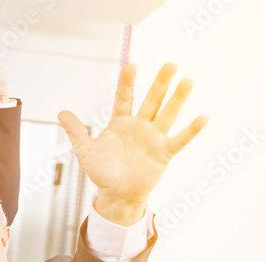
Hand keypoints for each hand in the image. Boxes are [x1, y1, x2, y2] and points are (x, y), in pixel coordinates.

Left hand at [58, 63, 207, 224]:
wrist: (116, 193)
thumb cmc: (102, 171)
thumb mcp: (85, 151)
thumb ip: (76, 131)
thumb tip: (61, 113)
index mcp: (120, 122)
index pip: (124, 98)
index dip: (127, 83)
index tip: (131, 65)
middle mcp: (140, 126)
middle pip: (152, 100)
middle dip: (160, 83)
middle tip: (170, 64)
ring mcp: (153, 138)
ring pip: (167, 115)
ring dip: (177, 99)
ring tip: (187, 81)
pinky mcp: (164, 153)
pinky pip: (179, 140)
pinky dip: (190, 130)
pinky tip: (202, 118)